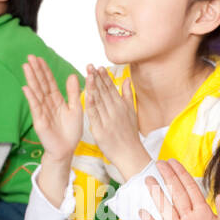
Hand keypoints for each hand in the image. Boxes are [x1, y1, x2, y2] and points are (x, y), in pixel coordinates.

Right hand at [22, 55, 83, 161]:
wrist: (66, 149)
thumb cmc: (71, 131)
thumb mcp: (76, 108)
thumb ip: (73, 92)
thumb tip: (72, 75)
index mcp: (57, 100)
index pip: (50, 82)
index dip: (45, 70)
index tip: (40, 58)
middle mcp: (48, 104)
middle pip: (41, 84)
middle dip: (35, 70)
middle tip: (29, 57)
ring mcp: (42, 111)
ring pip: (36, 92)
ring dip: (31, 79)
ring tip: (26, 66)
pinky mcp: (40, 121)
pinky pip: (35, 107)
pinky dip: (31, 97)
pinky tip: (26, 87)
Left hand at [84, 65, 145, 180]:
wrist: (130, 154)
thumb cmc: (129, 134)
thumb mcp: (132, 112)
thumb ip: (128, 94)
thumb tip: (126, 79)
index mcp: (121, 105)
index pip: (111, 88)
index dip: (104, 77)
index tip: (98, 66)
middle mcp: (115, 110)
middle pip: (104, 92)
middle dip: (96, 78)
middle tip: (89, 65)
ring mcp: (108, 119)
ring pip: (99, 100)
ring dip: (93, 86)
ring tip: (87, 74)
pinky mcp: (101, 129)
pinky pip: (95, 115)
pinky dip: (91, 104)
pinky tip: (87, 94)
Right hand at [138, 159, 219, 219]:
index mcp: (202, 213)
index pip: (190, 189)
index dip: (182, 174)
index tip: (172, 160)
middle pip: (177, 194)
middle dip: (169, 178)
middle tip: (159, 163)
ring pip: (167, 210)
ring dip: (158, 195)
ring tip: (148, 181)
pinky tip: (143, 213)